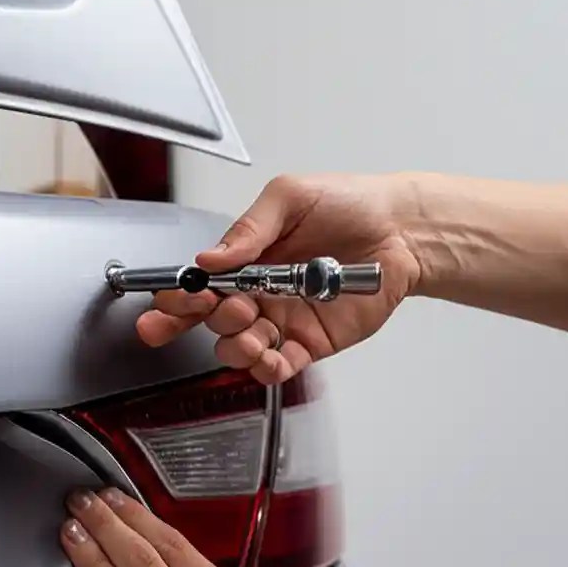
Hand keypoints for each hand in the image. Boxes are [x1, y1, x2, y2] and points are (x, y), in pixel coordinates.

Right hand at [137, 173, 425, 383]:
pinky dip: (266, 369)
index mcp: (245, 259)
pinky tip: (266, 359)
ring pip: (239, 348)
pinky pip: (279, 366)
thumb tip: (210, 257)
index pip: (197, 284)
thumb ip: (248, 228)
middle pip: (211, 321)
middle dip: (203, 320)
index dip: (175, 298)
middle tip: (221, 305)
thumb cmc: (349, 204)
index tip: (166, 302)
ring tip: (248, 332)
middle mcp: (259, 293)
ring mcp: (283, 320)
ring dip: (234, 346)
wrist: (401, 228)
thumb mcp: (290, 198)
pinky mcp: (310, 342)